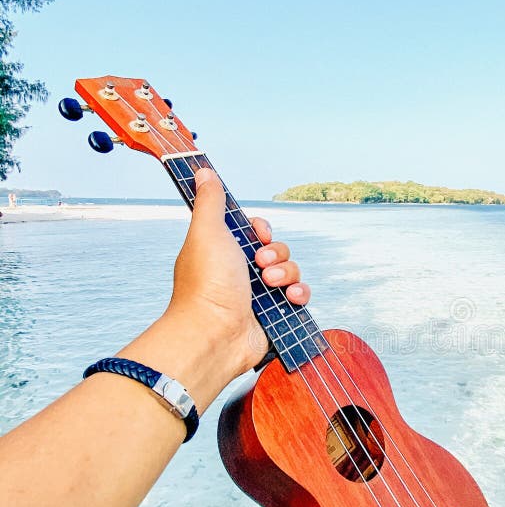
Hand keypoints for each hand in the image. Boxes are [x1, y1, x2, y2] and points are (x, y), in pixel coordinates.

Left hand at [123, 168, 310, 410]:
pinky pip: (299, 296)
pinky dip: (299, 294)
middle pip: (277, 249)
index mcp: (225, 252)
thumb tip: (203, 172)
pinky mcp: (275, 315)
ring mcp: (259, 295)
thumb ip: (210, 202)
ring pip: (291, 272)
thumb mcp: (206, 232)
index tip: (257, 234)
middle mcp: (241, 272)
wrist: (215, 334)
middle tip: (260, 264)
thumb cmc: (205, 284)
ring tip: (270, 285)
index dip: (262, 230)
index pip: (255, 232)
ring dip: (287, 274)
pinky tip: (290, 298)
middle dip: (276, 253)